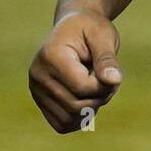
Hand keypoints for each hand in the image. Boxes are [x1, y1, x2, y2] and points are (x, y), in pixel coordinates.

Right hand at [28, 9, 122, 133]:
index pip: (81, 87)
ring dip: (91, 108)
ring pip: (68, 119)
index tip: (112, 72)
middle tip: (110, 80)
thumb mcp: (103, 35)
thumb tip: (114, 81)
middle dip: (100, 97)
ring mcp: (36, 90)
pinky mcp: (40, 100)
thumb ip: (107, 58)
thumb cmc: (91, 28)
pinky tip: (89, 98)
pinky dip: (80, 118)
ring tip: (98, 87)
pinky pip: (61, 124)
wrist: (73, 27)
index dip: (104, 85)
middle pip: (75, 106)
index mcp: (51, 56)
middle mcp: (37, 75)